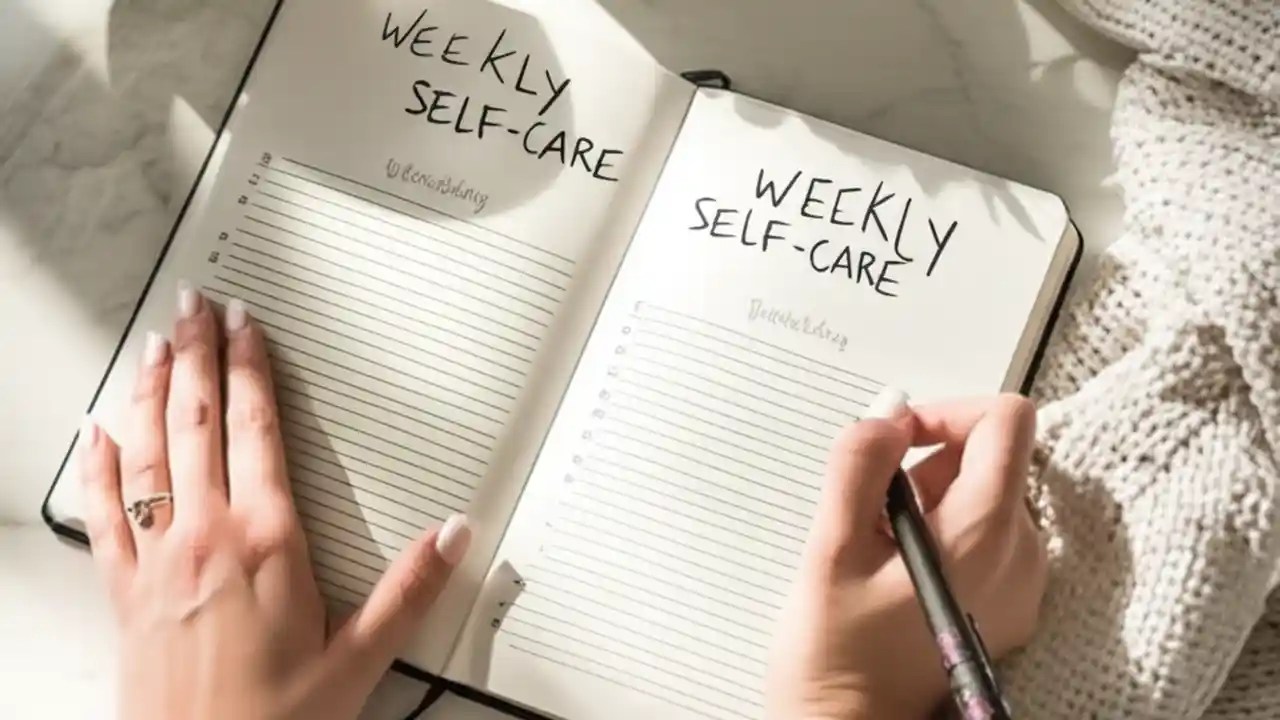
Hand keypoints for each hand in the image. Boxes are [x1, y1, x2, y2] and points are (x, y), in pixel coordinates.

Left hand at [78, 284, 470, 719]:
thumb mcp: (361, 659)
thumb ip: (410, 589)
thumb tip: (454, 532)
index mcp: (267, 542)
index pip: (257, 430)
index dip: (250, 369)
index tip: (246, 324)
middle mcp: (205, 538)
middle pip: (198, 423)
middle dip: (198, 356)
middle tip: (196, 305)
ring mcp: (157, 562)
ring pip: (146, 453)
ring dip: (151, 391)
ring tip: (157, 345)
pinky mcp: (125, 594)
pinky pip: (104, 513)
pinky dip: (98, 466)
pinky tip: (97, 434)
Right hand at [767, 391, 1046, 719]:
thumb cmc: (837, 656)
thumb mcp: (831, 547)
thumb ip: (859, 465)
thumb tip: (887, 416)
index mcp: (984, 533)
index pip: (1006, 420)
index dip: (947, 412)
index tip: (897, 439)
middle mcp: (1020, 555)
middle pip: (991, 459)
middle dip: (926, 465)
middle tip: (869, 511)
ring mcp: (1019, 584)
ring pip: (983, 496)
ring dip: (927, 500)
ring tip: (876, 549)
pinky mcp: (1006, 604)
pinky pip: (983, 537)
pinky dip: (939, 533)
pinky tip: (894, 571)